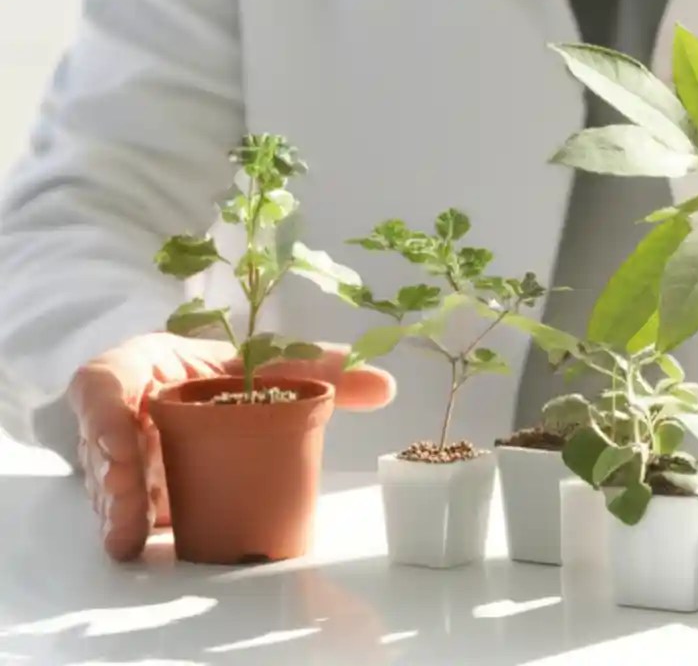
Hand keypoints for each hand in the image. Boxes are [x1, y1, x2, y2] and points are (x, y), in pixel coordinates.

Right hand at [69, 332, 395, 560]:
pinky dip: (127, 526)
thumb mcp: (264, 361)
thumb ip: (317, 367)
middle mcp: (121, 409)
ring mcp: (119, 452)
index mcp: (143, 364)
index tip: (120, 438)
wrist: (205, 388)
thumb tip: (387, 385)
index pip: (103, 380)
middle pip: (101, 441)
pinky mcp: (129, 487)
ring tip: (131, 534)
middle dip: (113, 473)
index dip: (103, 408)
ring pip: (108, 480)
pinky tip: (130, 546)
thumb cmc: (226, 368)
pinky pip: (121, 506)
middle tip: (129, 496)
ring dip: (117, 507)